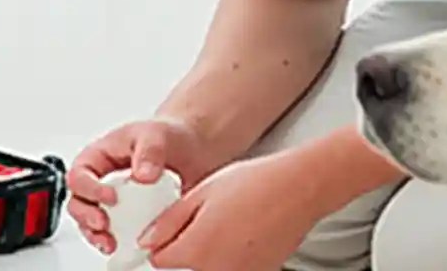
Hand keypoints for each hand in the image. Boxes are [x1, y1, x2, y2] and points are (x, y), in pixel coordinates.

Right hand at [65, 118, 211, 254]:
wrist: (190, 148)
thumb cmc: (165, 135)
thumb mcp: (157, 135)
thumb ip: (149, 151)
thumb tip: (142, 176)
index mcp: (98, 157)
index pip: (78, 175)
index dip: (89, 189)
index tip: (111, 197)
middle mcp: (100, 181)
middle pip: (78, 203)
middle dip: (87, 217)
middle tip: (104, 225)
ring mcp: (112, 202)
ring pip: (91, 222)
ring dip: (97, 235)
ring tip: (111, 242)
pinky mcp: (128, 217)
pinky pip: (115, 233)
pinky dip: (118, 241)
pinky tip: (129, 244)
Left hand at [139, 152, 323, 270]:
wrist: (299, 189)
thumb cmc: (256, 184)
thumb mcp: (202, 192)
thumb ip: (169, 222)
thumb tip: (148, 241)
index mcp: (196, 250)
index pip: (159, 260)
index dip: (162, 240)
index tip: (171, 228)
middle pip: (183, 269)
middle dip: (184, 249)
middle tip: (203, 222)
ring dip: (207, 255)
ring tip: (225, 225)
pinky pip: (231, 270)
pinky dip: (230, 258)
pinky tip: (241, 234)